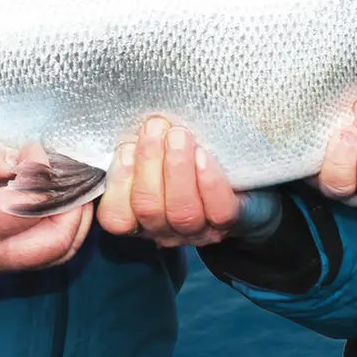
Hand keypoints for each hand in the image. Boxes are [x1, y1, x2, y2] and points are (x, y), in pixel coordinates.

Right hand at [0, 139, 93, 275]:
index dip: (41, 174)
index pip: (25, 207)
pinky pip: (43, 254)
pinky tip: (57, 200)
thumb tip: (29, 160)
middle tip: (76, 175)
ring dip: (74, 221)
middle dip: (77, 207)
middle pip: (56, 244)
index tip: (34, 150)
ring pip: (56, 255)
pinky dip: (61, 228)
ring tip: (72, 185)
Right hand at [98, 117, 238, 245]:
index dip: (119, 182)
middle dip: (149, 162)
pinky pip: (218, 210)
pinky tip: (203, 154)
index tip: (126, 147)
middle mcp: (165, 230)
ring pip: (181, 210)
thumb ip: (140, 149)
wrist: (240, 186)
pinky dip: (209, 181)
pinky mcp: (229, 223)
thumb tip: (134, 125)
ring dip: (178, 167)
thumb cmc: (186, 163)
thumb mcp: (157, 156)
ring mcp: (197, 231)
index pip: (116, 218)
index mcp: (139, 217)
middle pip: (149, 207)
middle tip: (155, 126)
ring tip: (179, 134)